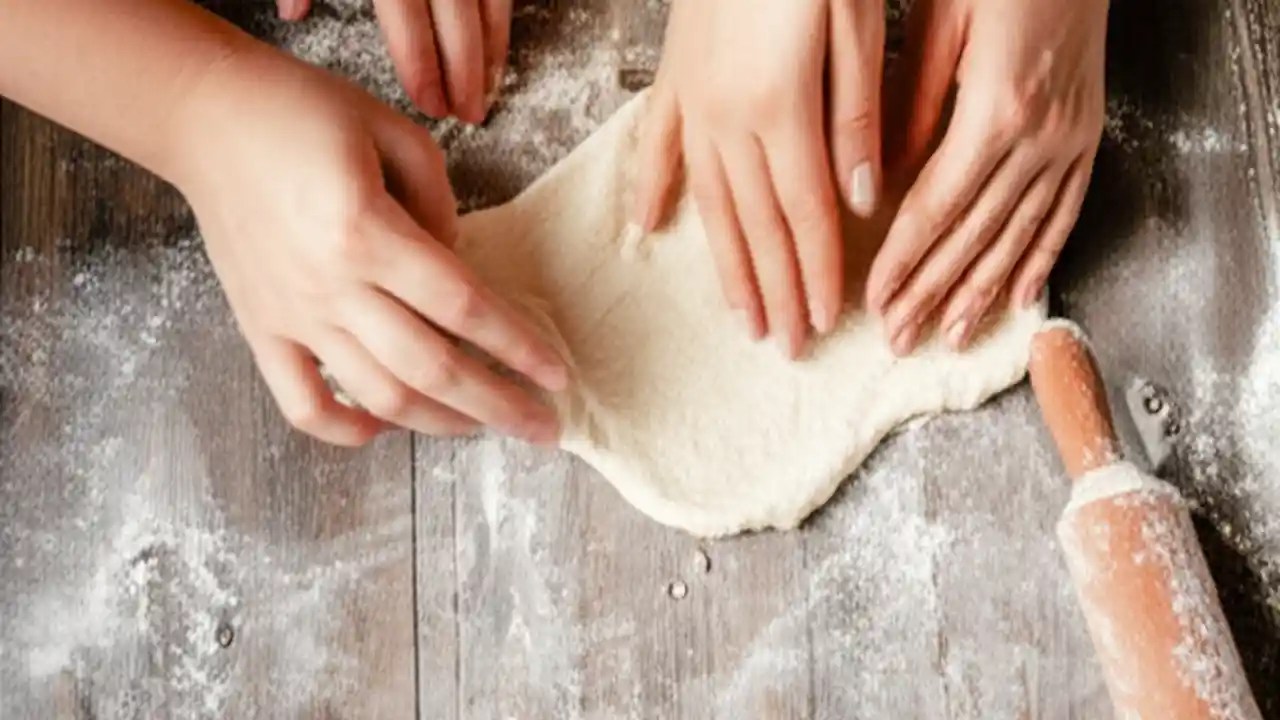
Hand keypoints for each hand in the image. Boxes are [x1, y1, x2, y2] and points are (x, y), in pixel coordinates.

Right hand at [172, 47, 565, 445]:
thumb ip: (440, 203)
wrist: (205, 116)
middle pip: (431, 368)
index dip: (517, 346)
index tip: (557, 375)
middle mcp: (330, 286)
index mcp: (366, 231)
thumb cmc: (303, 112)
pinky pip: (303, 404)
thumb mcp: (393, 131)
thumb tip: (461, 268)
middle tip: (543, 428)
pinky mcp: (259, 329)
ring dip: (440, 423)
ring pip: (378, 396)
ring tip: (482, 426)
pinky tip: (384, 427)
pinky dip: (347, 430)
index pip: (463, 306)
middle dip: (498, 406)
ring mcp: (291, 315)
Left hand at [277, 0, 511, 121]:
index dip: (422, 61)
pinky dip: (501, 23)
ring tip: (487, 94)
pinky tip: (496, 54)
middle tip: (467, 116)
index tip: (431, 105)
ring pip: (486, 1)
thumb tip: (292, 12)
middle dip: (466, 68)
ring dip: (492, 50)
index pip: (406, 12)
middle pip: (456, 13)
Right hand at [633, 0, 885, 356]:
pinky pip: (659, 146)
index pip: (806, 212)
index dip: (818, 272)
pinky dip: (654, 190)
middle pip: (757, 223)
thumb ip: (857, 116)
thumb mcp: (856, 20)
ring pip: (711, 201)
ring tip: (739, 316)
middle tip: (785, 344)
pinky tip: (648, 230)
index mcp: (780, 105)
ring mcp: (694, 99)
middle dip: (776, 289)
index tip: (828, 321)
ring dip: (727, 263)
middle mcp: (728, 115)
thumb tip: (858, 200)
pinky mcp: (675, 76)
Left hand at [871, 0, 1107, 353]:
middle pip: (975, 235)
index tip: (874, 299)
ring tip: (947, 336)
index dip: (904, 260)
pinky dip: (1040, 258)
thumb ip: (908, 103)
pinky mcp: (1087, 135)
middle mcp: (1040, 137)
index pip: (936, 207)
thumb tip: (880, 178)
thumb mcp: (939, 23)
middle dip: (932, 292)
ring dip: (981, 292)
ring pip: (1020, 235)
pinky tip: (1020, 297)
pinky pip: (1064, 212)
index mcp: (996, 110)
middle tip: (897, 338)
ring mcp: (1070, 140)